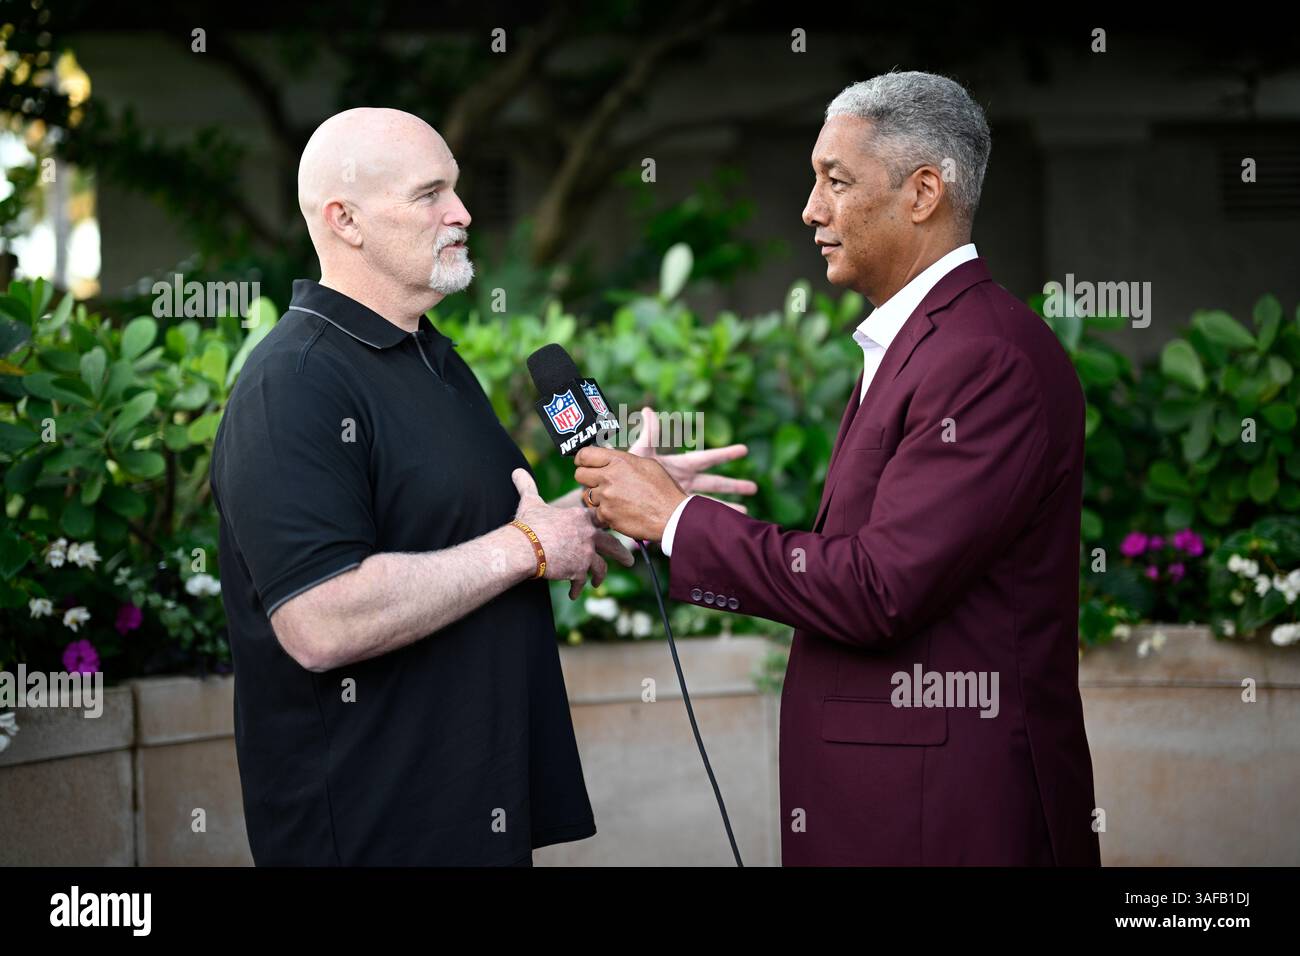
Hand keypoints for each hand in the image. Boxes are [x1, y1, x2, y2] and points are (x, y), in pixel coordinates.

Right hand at [512, 469, 634, 598]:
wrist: (524, 547)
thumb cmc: (527, 524)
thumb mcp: (530, 502)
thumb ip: (527, 486)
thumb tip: (516, 471)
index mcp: (580, 517)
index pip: (600, 520)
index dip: (606, 525)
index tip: (610, 530)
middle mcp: (588, 534)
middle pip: (612, 544)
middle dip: (622, 553)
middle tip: (629, 560)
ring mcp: (586, 553)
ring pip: (601, 567)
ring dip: (599, 576)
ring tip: (597, 582)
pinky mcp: (579, 570)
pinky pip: (582, 581)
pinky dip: (578, 588)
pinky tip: (574, 593)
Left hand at [573, 446, 687, 541]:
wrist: (671, 516)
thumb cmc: (663, 489)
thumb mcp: (647, 464)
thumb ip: (623, 461)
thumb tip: (610, 460)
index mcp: (618, 461)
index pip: (584, 455)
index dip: (582, 460)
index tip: (585, 464)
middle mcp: (608, 477)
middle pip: (580, 475)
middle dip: (587, 478)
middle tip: (598, 483)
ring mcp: (605, 497)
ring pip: (587, 496)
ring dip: (598, 498)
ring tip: (615, 500)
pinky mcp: (606, 515)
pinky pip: (597, 513)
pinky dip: (606, 514)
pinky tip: (621, 512)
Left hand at [627, 405, 756, 511]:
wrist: (618, 494)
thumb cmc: (629, 471)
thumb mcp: (641, 451)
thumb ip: (648, 433)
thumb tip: (648, 410)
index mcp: (680, 465)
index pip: (707, 458)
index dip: (725, 454)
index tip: (744, 450)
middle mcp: (685, 481)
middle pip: (715, 483)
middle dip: (734, 485)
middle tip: (754, 487)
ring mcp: (681, 497)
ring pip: (709, 503)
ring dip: (727, 508)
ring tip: (745, 514)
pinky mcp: (675, 511)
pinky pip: (696, 518)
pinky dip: (709, 522)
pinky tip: (721, 529)